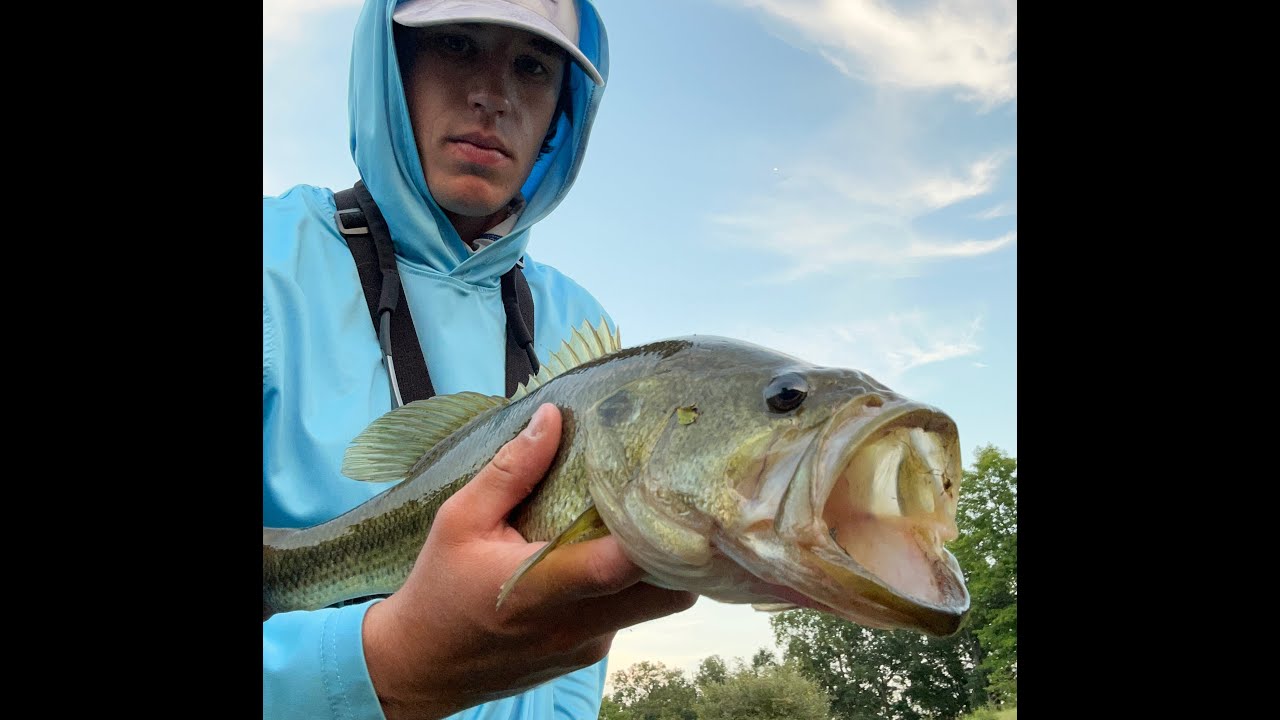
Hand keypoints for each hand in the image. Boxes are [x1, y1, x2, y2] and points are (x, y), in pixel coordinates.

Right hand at [362, 403, 697, 719]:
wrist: (421, 667)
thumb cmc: (438, 588)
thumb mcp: (459, 520)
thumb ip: (511, 471)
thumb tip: (552, 418)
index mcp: (536, 588)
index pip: (614, 566)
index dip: (650, 530)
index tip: (660, 486)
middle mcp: (573, 624)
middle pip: (665, 590)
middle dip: (674, 546)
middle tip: (659, 500)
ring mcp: (587, 645)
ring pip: (655, 604)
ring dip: (655, 564)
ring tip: (632, 522)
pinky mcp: (588, 654)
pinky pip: (630, 616)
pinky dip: (628, 585)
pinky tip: (599, 555)